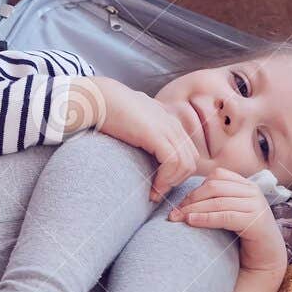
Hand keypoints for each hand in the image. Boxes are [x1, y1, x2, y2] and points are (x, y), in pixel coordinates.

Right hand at [71, 76, 198, 200]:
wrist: (99, 98)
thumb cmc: (109, 110)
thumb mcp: (134, 121)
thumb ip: (143, 131)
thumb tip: (139, 143)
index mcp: (169, 122)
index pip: (187, 152)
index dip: (176, 173)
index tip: (159, 186)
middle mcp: (173, 124)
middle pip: (192, 160)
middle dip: (177, 181)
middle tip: (158, 192)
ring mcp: (167, 128)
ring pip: (186, 164)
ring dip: (171, 183)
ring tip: (155, 192)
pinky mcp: (157, 135)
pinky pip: (173, 162)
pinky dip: (166, 179)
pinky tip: (153, 186)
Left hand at [170, 169, 287, 274]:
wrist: (266, 256)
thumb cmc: (242, 234)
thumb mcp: (229, 212)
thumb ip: (216, 201)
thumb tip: (184, 200)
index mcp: (246, 185)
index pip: (217, 176)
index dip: (196, 188)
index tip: (180, 203)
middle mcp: (253, 192)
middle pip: (214, 187)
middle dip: (190, 199)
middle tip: (174, 213)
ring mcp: (256, 205)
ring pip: (217, 201)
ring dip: (193, 209)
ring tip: (178, 218)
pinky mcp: (255, 222)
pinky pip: (225, 216)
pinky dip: (205, 218)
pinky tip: (191, 222)